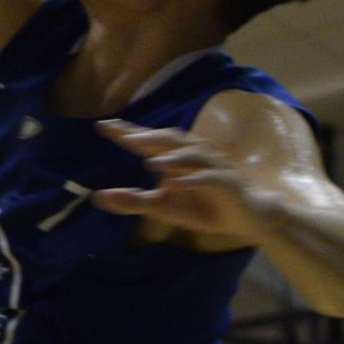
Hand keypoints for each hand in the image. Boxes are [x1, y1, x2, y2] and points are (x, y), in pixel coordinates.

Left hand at [92, 119, 278, 241]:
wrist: (247, 218)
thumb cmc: (201, 206)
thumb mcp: (163, 207)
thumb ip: (133, 201)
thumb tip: (97, 198)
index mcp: (175, 157)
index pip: (149, 140)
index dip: (128, 131)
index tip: (102, 125)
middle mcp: (193, 155)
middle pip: (169, 140)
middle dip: (147, 136)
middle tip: (124, 137)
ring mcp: (212, 167)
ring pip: (192, 155)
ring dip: (172, 157)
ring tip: (149, 163)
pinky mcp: (227, 183)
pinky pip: (211, 178)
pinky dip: (194, 179)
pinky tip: (178, 183)